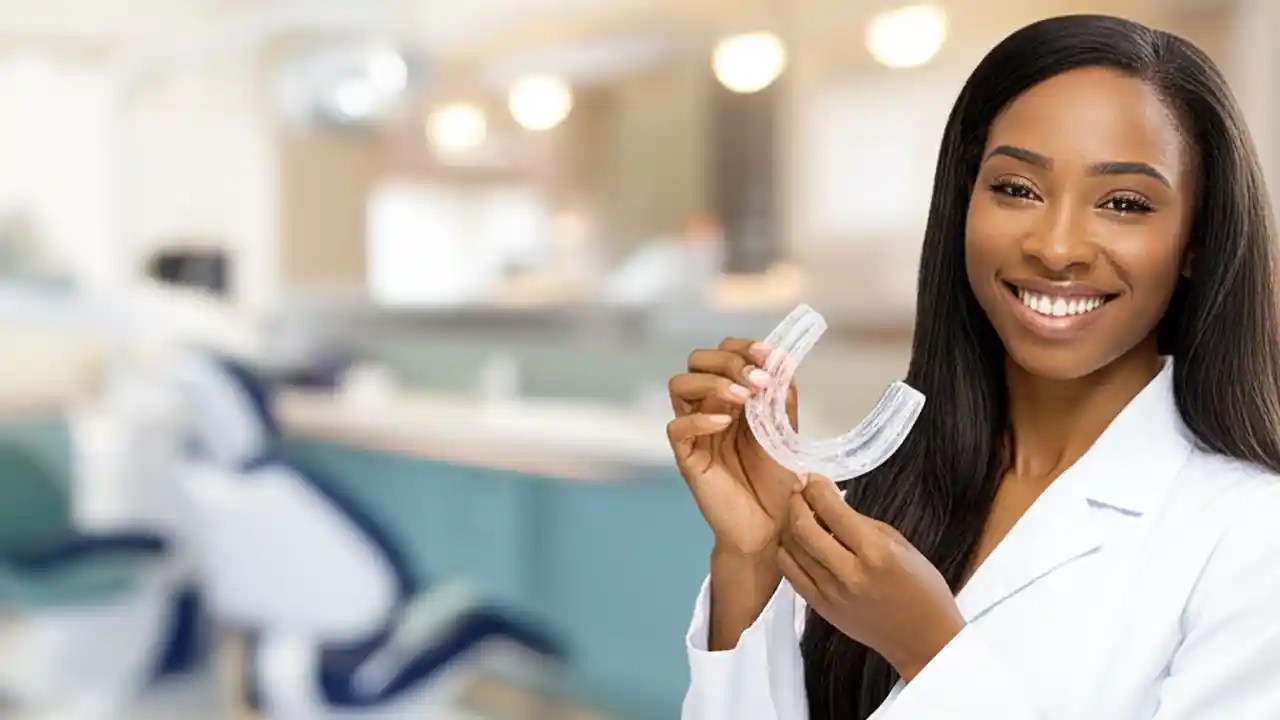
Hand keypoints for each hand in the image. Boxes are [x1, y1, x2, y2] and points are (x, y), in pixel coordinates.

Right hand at [666, 337, 800, 557]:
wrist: (769, 526)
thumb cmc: (775, 481)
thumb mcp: (787, 434)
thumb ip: (782, 400)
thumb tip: (781, 364)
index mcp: (733, 397)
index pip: (723, 353)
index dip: (743, 347)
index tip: (769, 356)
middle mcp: (709, 407)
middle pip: (697, 360)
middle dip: (728, 361)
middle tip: (757, 380)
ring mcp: (696, 431)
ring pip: (679, 385)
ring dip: (712, 382)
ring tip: (743, 398)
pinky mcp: (687, 457)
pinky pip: (677, 428)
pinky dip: (699, 418)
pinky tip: (724, 423)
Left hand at [778, 474, 965, 681]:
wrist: (922, 638)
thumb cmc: (921, 588)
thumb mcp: (900, 545)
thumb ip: (862, 523)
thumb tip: (829, 502)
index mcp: (875, 553)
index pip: (831, 510)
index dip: (815, 487)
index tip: (811, 477)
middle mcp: (848, 573)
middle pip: (802, 527)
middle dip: (795, 501)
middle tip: (798, 490)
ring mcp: (831, 594)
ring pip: (790, 548)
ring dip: (789, 524)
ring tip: (797, 513)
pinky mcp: (820, 608)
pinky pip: (790, 573)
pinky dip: (787, 551)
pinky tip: (796, 541)